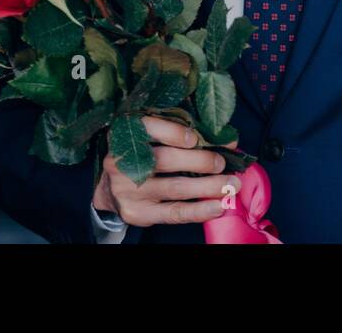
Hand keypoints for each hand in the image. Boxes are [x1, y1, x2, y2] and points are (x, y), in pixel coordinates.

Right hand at [92, 117, 239, 226]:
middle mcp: (122, 162)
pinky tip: (218, 207)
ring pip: (174, 188)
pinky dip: (199, 210)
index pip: (148, 128)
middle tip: (223, 163)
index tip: (196, 138)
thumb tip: (228, 140)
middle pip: (165, 160)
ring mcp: (127, 190)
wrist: (110, 189)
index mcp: (126, 135)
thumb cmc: (143, 155)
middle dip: (200, 160)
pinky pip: (174, 212)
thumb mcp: (153, 138)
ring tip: (231, 185)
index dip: (174, 132)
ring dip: (208, 186)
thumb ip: (184, 135)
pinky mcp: (137, 213)